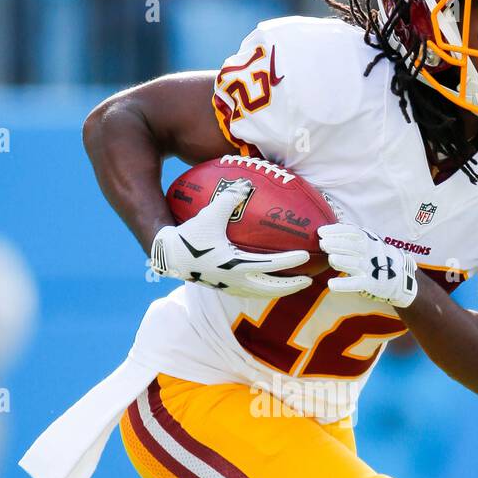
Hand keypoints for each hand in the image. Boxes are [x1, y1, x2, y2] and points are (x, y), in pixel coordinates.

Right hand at [151, 179, 311, 297]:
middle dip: (291, 286)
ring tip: (292, 285)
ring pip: (260, 293)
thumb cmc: (189, 235)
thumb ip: (228, 199)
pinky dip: (262, 289)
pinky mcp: (222, 287)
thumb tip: (244, 184)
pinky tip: (267, 282)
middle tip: (308, 281)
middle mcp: (235, 280)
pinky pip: (249, 291)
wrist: (168, 257)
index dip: (290, 261)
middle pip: (270, 288)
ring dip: (278, 291)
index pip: (270, 265)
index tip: (305, 256)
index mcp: (236, 265)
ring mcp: (229, 286)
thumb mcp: (209, 215)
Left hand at [319, 223, 417, 307]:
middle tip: (323, 244)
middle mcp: (369, 252)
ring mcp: (370, 268)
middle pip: (351, 246)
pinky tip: (331, 284)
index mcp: (368, 240)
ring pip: (354, 263)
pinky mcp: (371, 284)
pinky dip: (343, 284)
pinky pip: (356, 284)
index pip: (352, 232)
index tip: (321, 232)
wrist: (401, 277)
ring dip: (341, 260)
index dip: (336, 230)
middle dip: (336, 244)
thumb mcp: (369, 242)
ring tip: (331, 259)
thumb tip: (328, 231)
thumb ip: (352, 238)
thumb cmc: (377, 257)